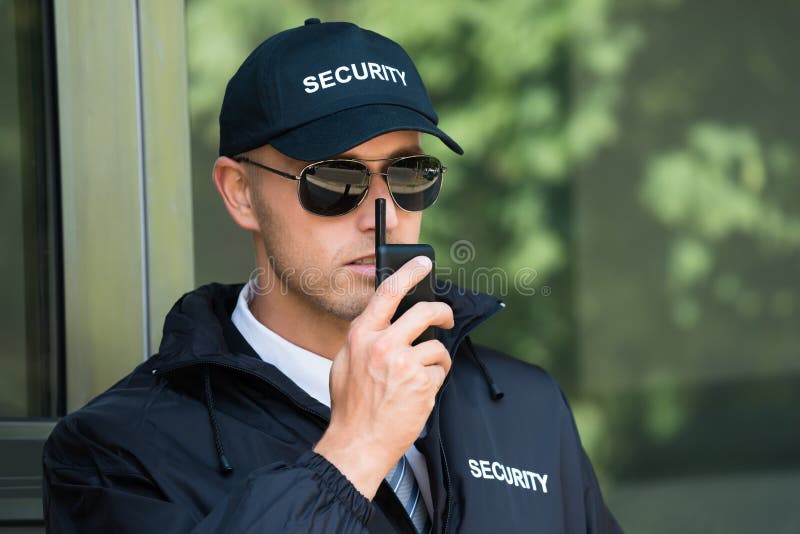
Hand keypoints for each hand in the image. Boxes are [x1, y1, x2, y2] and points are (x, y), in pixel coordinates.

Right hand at [313, 256, 453, 498]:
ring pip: (436, 348)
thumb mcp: (345, 362)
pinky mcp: (422, 383)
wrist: (358, 443)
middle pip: (425, 311)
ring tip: (422, 377)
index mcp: (361, 335)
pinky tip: (418, 394)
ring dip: (436, 361)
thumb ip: (366, 339)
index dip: (409, 272)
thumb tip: (388, 319)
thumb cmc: (351, 406)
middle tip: (446, 319)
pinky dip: (434, 382)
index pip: (388, 292)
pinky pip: (440, 372)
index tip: (424, 263)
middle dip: (442, 313)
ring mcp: (404, 364)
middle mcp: (383, 344)